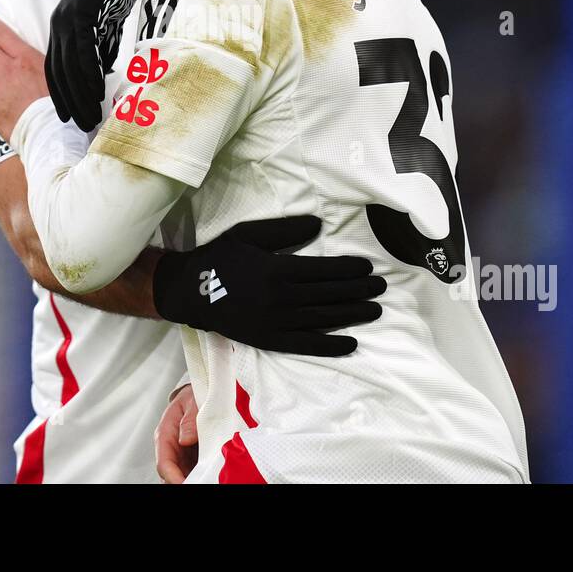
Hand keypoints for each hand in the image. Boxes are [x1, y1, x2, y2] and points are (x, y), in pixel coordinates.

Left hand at [46, 0, 172, 130]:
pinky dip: (90, 75)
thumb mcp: (102, 19)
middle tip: (77, 126)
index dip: (59, 94)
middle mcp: (58, 25)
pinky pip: (84, 52)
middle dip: (67, 102)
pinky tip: (97, 93)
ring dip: (79, 95)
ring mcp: (68, 20)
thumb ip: (99, 45)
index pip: (53, 68)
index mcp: (59, 26)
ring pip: (69, 67)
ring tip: (88, 117)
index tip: (65, 116)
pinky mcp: (82, 14)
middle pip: (58, 73)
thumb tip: (102, 70)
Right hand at [153, 216, 385, 355]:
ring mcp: (276, 322)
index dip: (348, 269)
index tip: (368, 267)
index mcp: (276, 270)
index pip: (323, 270)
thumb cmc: (221, 257)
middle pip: (328, 295)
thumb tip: (318, 226)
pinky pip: (306, 345)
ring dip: (352, 314)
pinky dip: (330, 345)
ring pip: (322, 319)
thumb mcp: (248, 234)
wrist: (191, 292)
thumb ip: (284, 231)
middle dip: (358, 290)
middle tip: (381, 287)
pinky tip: (350, 343)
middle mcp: (280, 298)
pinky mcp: (270, 340)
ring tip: (375, 309)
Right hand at [155, 383, 198, 483]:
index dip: (173, 477)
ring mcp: (181, 455)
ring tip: (208, 478)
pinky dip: (202, 475)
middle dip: (184, 482)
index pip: (164, 462)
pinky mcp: (192, 458)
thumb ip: (190, 419)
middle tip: (202, 482)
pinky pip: (194, 471)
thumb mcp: (192, 401)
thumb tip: (185, 439)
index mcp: (165, 434)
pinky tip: (211, 474)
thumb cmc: (194, 396)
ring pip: (183, 475)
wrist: (199, 394)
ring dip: (194, 479)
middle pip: (171, 474)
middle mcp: (170, 448)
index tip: (185, 484)